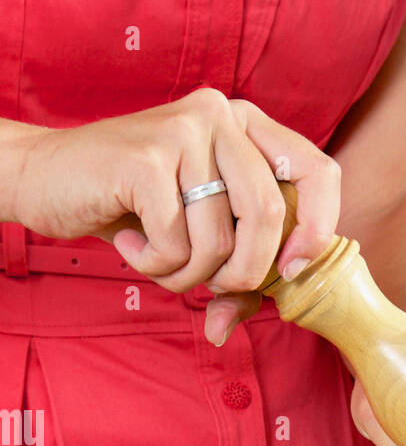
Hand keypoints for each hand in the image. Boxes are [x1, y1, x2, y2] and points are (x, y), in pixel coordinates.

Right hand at [10, 88, 340, 346]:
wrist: (46, 178)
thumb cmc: (130, 209)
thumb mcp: (194, 238)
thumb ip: (232, 278)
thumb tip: (227, 329)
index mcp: (247, 126)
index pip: (319, 171)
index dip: (318, 229)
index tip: (291, 272)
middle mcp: (222, 115)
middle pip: (270, 213)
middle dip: (244, 272)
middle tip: (212, 286)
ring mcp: (184, 130)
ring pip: (219, 239)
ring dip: (186, 274)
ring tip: (155, 257)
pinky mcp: (147, 157)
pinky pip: (176, 243)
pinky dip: (153, 265)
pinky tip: (130, 243)